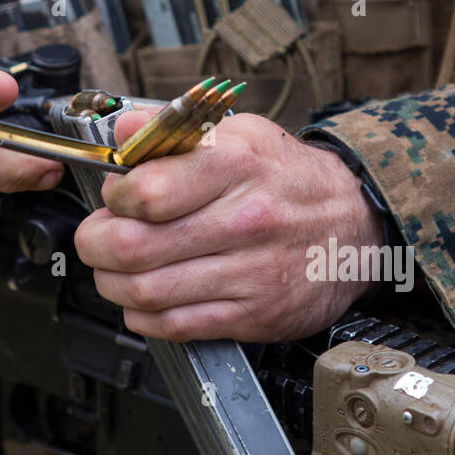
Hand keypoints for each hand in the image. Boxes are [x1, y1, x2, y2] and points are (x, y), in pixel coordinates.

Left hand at [74, 112, 384, 342]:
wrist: (358, 227)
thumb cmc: (292, 181)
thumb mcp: (243, 134)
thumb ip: (175, 131)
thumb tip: (120, 129)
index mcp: (238, 165)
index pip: (144, 192)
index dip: (113, 197)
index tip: (115, 197)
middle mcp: (246, 220)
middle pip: (133, 247)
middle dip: (96, 245)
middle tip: (98, 239)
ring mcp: (252, 273)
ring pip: (146, 292)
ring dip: (113, 283)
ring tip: (116, 270)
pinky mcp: (255, 315)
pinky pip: (176, 326)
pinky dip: (144, 316)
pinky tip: (146, 300)